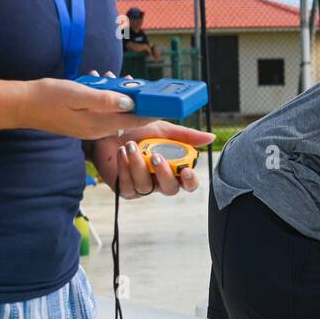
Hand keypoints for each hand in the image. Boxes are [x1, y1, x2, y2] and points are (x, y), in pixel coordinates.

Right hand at [20, 71, 158, 139]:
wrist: (22, 105)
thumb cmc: (48, 97)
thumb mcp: (78, 93)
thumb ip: (104, 99)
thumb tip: (129, 101)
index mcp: (98, 124)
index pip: (134, 120)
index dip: (153, 111)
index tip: (168, 103)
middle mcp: (97, 130)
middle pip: (128, 118)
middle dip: (140, 102)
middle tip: (147, 86)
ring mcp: (90, 127)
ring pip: (117, 113)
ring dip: (123, 98)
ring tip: (124, 81)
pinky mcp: (84, 123)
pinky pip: (105, 111)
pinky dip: (110, 99)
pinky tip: (105, 86)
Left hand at [77, 69, 212, 197]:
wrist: (107, 130)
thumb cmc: (136, 129)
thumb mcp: (163, 130)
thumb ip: (186, 136)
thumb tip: (212, 137)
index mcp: (172, 167)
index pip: (188, 182)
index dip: (191, 180)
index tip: (187, 170)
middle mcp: (158, 180)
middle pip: (170, 189)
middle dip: (164, 173)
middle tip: (155, 156)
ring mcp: (142, 186)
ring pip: (146, 187)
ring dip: (138, 166)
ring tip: (131, 146)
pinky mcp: (124, 189)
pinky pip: (128, 186)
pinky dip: (125, 169)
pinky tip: (121, 154)